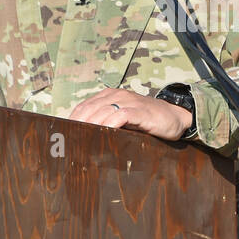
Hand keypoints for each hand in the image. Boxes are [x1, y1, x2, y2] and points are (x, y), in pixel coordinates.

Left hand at [68, 87, 192, 141]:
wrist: (175, 117)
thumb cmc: (147, 121)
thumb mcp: (124, 119)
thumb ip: (107, 123)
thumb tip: (84, 139)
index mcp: (109, 95)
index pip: (84, 107)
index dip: (71, 121)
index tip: (62, 136)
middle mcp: (117, 95)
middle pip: (89, 109)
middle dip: (77, 126)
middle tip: (67, 142)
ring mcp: (129, 101)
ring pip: (102, 112)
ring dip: (89, 127)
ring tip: (80, 141)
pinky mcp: (140, 111)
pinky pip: (120, 115)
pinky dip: (109, 124)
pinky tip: (102, 134)